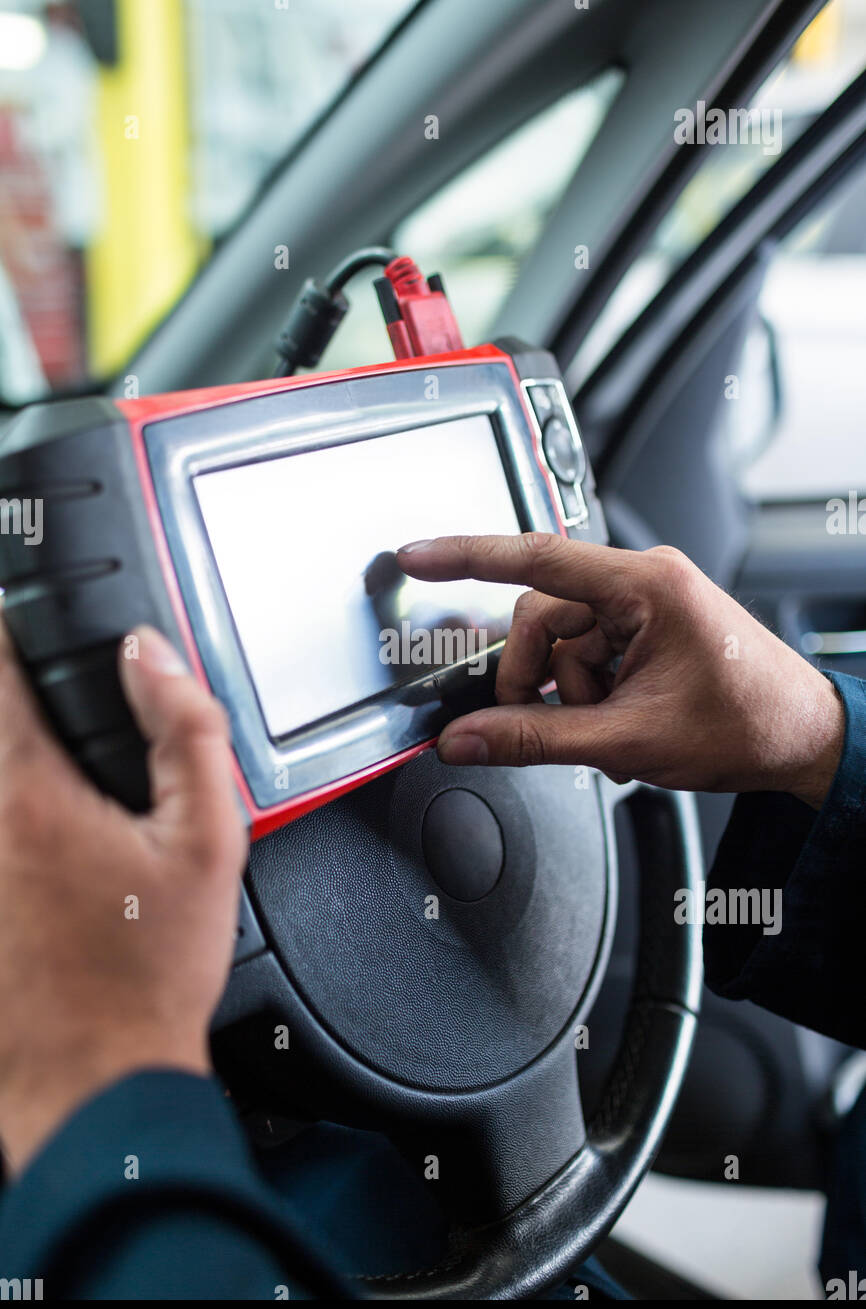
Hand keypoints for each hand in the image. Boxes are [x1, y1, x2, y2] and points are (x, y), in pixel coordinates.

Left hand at [0, 622, 246, 1175]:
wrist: (96, 1077)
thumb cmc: (148, 974)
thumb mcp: (209, 843)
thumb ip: (186, 732)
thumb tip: (152, 655)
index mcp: (29, 790)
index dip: (18, 629)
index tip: (35, 622)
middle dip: (23, 706)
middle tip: (71, 727)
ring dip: (20, 765)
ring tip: (72, 805)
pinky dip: (19, 824)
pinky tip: (55, 865)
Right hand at [397, 535, 844, 808]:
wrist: (804, 741)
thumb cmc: (749, 722)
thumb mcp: (629, 739)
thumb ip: (535, 739)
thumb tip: (467, 738)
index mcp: (646, 585)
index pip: (536, 558)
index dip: (465, 556)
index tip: (416, 555)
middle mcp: (643, 584)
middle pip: (540, 617)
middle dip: (535, 678)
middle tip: (546, 725)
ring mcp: (643, 607)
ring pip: (558, 643)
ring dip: (567, 696)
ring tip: (608, 735)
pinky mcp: (644, 631)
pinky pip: (585, 655)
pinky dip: (585, 696)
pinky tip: (615, 726)